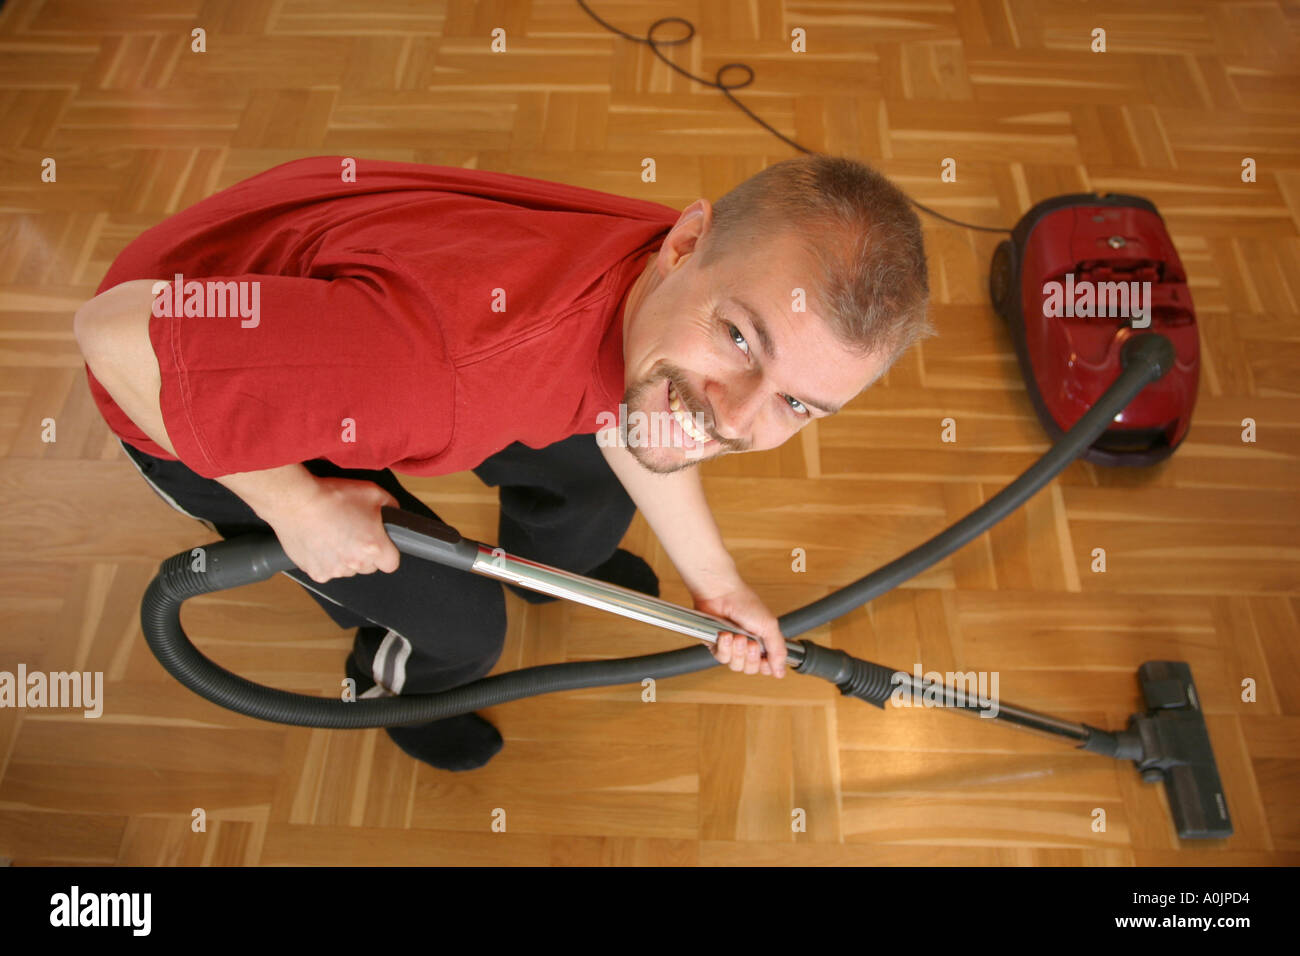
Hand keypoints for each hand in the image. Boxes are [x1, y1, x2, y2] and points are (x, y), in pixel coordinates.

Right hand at [265, 477, 401, 583]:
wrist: (295, 501)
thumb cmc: (331, 496)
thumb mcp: (372, 492)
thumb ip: (390, 505)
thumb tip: (393, 512)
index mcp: (373, 547)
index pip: (391, 563)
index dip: (387, 553)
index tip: (380, 545)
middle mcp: (354, 563)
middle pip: (368, 567)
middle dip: (364, 554)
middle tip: (353, 533)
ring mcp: (333, 570)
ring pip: (346, 570)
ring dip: (344, 558)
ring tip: (333, 534)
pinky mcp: (314, 572)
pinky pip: (325, 570)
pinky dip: (324, 560)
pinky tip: (320, 541)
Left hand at [693, 582, 786, 677]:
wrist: (721, 594)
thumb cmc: (745, 603)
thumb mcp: (769, 627)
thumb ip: (778, 651)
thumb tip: (781, 672)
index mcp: (762, 642)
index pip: (765, 666)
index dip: (765, 666)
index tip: (764, 659)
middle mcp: (746, 646)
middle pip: (750, 669)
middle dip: (750, 657)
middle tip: (750, 643)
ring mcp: (731, 646)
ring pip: (735, 665)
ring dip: (737, 651)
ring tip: (737, 636)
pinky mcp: (716, 645)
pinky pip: (721, 657)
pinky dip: (724, 647)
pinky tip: (726, 635)